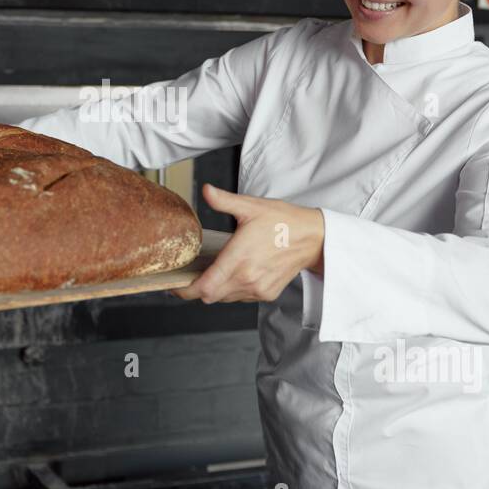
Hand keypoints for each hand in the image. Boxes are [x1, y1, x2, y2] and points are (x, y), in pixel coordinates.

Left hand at [172, 183, 324, 303]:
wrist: (313, 238)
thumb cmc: (283, 221)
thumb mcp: (251, 206)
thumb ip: (224, 201)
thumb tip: (206, 190)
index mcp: (239, 258)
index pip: (204, 287)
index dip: (185, 290)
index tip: (175, 284)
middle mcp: (247, 278)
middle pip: (210, 296)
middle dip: (196, 289)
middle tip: (189, 275)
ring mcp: (258, 288)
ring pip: (224, 298)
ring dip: (215, 289)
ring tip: (212, 271)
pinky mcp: (266, 293)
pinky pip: (240, 298)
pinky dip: (232, 290)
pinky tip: (234, 273)